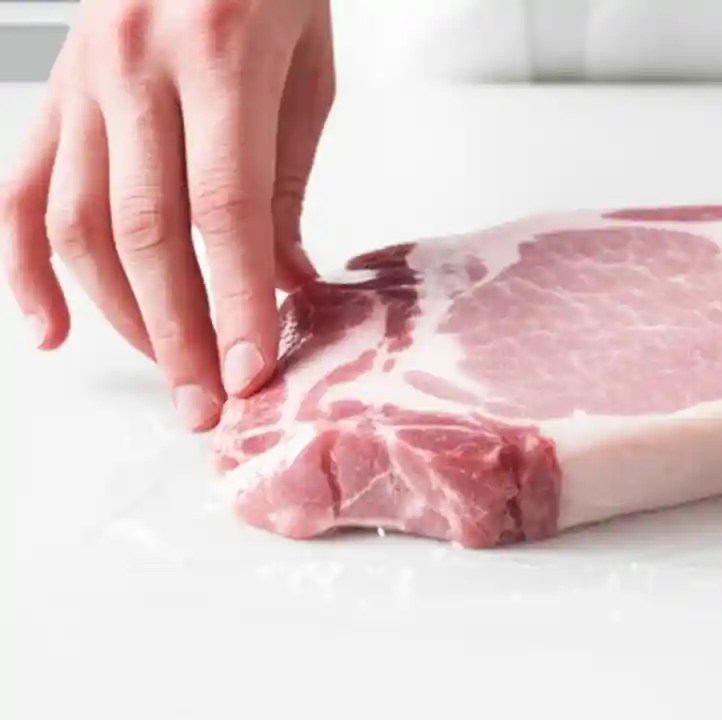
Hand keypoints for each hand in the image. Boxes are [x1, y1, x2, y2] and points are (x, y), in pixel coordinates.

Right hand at [1, 0, 334, 429]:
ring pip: (80, 223)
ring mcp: (82, 78)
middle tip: (207, 403)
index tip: (252, 373)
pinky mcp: (54, 93)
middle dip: (179, 331)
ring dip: (121, 315)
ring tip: (166, 372)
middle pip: (146, 230)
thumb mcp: (307, 75)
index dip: (235, 302)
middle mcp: (136, 64)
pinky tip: (49, 331)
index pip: (222, 210)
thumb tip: (284, 287)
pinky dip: (23, 268)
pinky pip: (21, 189)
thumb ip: (285, 184)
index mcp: (219, 54)